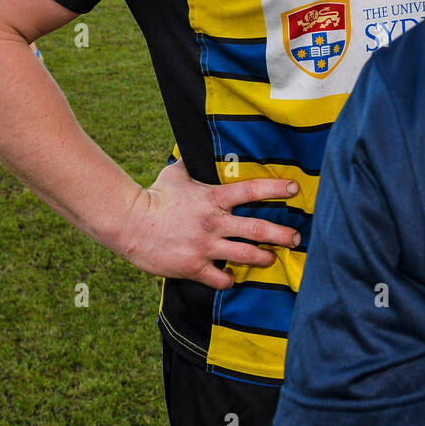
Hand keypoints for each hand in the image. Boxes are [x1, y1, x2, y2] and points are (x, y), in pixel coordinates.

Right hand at [117, 159, 303, 288]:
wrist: (128, 223)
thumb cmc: (153, 196)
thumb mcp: (176, 174)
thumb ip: (193, 163)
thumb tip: (197, 145)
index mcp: (213, 198)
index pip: (252, 190)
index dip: (276, 189)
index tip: (295, 188)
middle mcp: (214, 223)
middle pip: (258, 229)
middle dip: (282, 234)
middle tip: (296, 238)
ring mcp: (205, 247)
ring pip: (245, 255)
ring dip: (263, 258)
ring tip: (271, 259)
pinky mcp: (193, 267)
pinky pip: (220, 279)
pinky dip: (229, 280)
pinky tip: (232, 277)